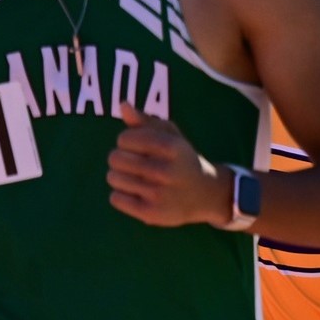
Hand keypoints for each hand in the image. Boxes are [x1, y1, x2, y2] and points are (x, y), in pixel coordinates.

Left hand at [108, 103, 230, 227]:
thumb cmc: (182, 161)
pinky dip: (120, 195)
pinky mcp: (151, 214)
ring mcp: (159, 195)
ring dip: (120, 177)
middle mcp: (166, 171)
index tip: (138, 147)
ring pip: (113, 178)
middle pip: (115, 158)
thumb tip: (123, 106)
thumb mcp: (171, 137)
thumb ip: (146, 121)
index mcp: (172, 147)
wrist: (206, 195)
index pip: (125, 138)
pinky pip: (115, 199)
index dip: (127, 141)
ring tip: (134, 179)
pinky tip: (135, 194)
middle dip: (121, 158)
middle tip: (134, 164)